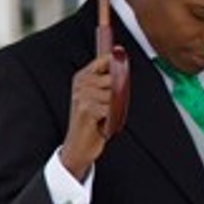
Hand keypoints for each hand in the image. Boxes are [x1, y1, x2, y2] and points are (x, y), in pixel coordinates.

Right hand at [59, 54, 112, 179]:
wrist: (78, 145)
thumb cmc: (93, 120)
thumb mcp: (99, 98)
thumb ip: (109, 81)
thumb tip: (124, 66)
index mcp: (83, 77)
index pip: (104, 61)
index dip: (117, 61)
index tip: (124, 59)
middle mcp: (81, 84)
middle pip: (114, 78)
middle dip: (120, 92)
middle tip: (112, 105)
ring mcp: (82, 96)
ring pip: (115, 94)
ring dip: (117, 108)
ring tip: (107, 115)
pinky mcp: (86, 109)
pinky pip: (112, 108)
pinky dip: (114, 117)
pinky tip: (105, 122)